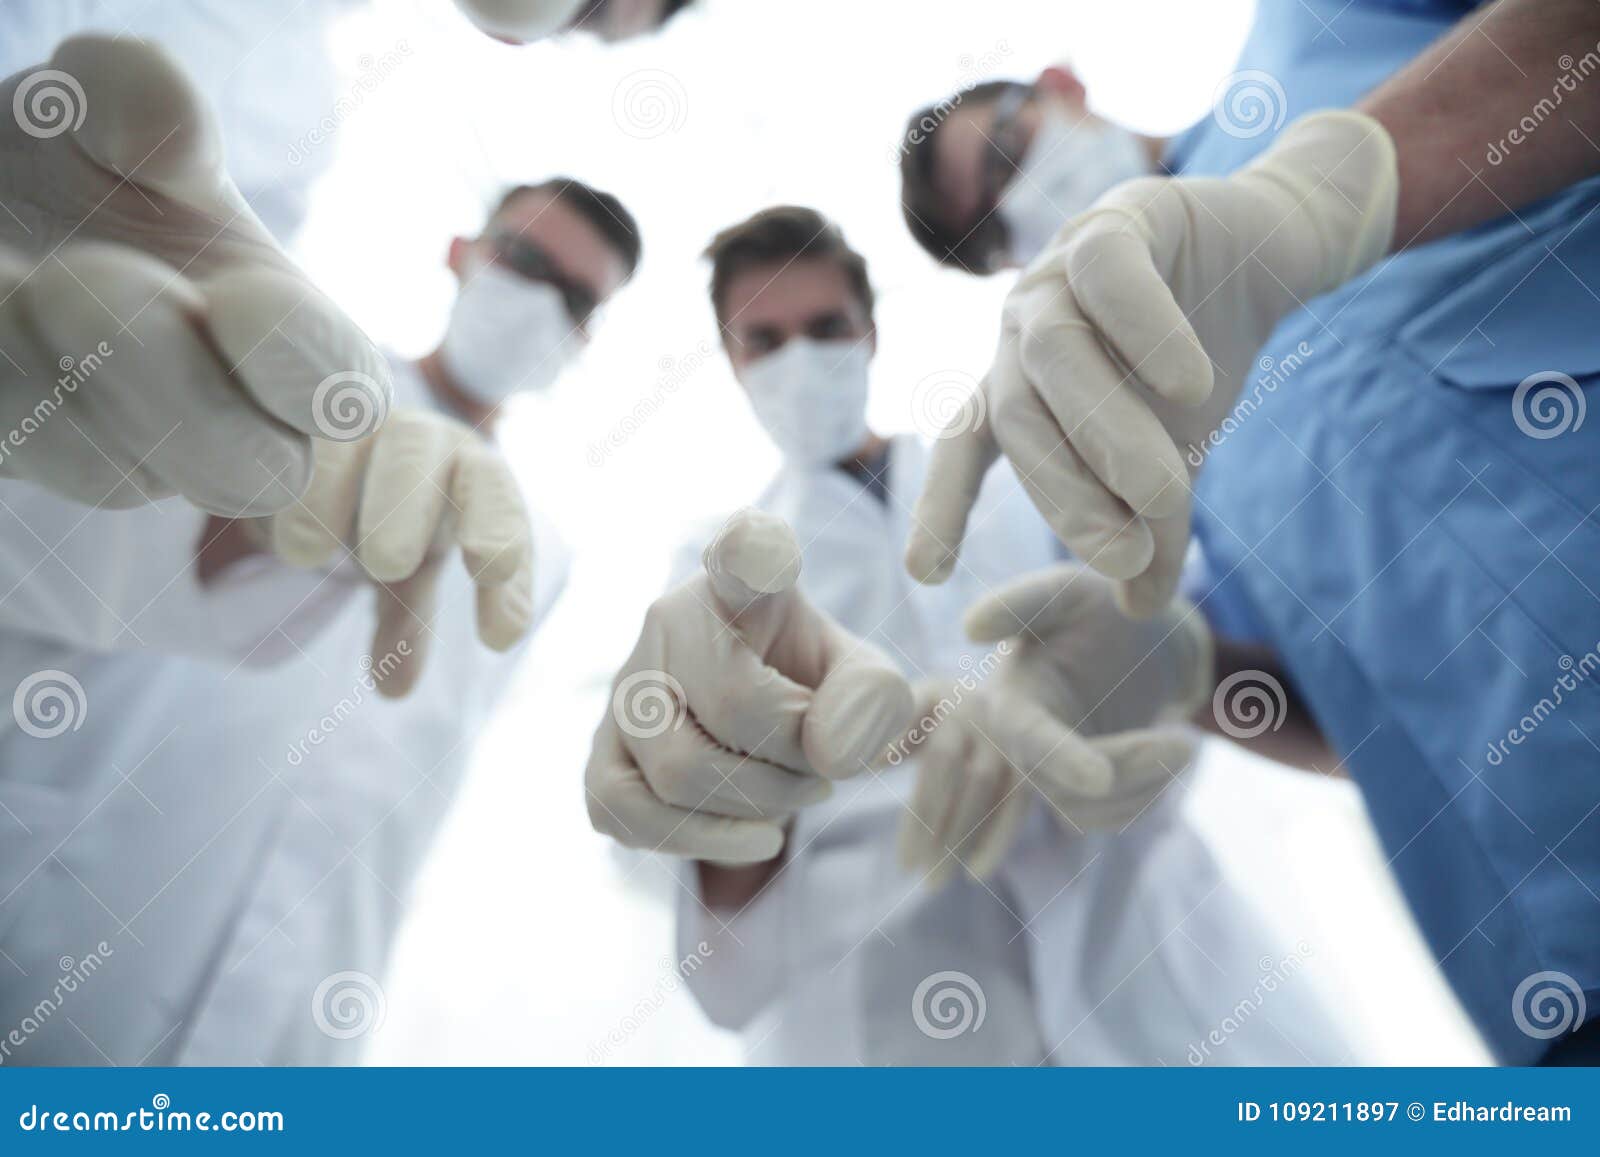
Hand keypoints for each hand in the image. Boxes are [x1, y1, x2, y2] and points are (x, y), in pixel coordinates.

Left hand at [0, 35, 389, 515]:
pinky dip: (5, 369)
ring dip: (74, 380)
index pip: (337, 390)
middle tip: (96, 276)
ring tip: (32, 279)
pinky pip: (18, 447)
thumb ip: (146, 95)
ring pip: (120, 477)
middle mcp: (223, 419)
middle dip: (181, 388)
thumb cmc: (73, 156)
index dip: (303, 362)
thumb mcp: (107, 100)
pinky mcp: (21, 451)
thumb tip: (170, 143)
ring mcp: (119, 451)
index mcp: (288, 343)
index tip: (242, 295)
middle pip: (252, 472)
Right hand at [253, 408, 532, 697]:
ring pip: (338, 437)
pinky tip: (258, 525)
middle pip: (419, 448)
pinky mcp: (288, 421)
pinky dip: (272, 480)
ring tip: (307, 556)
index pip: (495, 496)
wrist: (340, 460)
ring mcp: (350, 421)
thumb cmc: (402, 521)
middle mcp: (417, 435)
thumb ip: (408, 622)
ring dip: (327, 492)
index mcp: (469, 471)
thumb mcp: (410, 574)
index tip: (492, 591)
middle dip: (407, 504)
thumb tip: (395, 693)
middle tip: (390, 564)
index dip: (499, 537)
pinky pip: (277, 439)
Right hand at [586, 508, 914, 862]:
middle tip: (827, 774)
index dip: (748, 550)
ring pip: (673, 772)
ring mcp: (623, 689)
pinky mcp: (603, 752)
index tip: (758, 535)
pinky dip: (698, 841)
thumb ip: (870, 700)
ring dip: (753, 809)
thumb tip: (828, 750)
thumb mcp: (866, 683)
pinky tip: (752, 837)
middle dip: (797, 764)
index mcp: (739, 588)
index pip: (740, 560)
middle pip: (731, 710)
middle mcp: (666, 624)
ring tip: (793, 802)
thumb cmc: (816, 690)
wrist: (765, 724)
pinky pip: (622, 812)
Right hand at [898, 565, 1211, 885]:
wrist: (1135, 638)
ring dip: (1145, 785)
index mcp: (1012, 696)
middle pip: (1061, 785)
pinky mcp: (1075, 793)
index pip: (1026, 737)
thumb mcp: (1067, 592)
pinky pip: (1109, 817)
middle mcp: (1020, 743)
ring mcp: (1048, 773)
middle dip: (1127, 770)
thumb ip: (1022, 603)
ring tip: (1184, 744)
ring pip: (1088, 810)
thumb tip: (970, 625)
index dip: (1060, 759)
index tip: (1102, 777)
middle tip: (1185, 745)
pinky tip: (1170, 757)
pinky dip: (1148, 795)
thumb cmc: (1098, 607)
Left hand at [906, 110, 1396, 615]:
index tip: (924, 574)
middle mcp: (1023, 332)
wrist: (1269, 253)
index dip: (942, 507)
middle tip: (1122, 557)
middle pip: (1017, 418)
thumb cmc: (1199, 361)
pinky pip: (1107, 272)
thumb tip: (1138, 611)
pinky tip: (1189, 382)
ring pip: (1056, 354)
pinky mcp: (1118, 221)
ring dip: (1106, 431)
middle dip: (1064, 497)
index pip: (964, 449)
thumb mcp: (1177, 460)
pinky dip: (1142, 327)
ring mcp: (1061, 273)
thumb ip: (1154, 530)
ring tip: (1165, 492)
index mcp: (1021, 387)